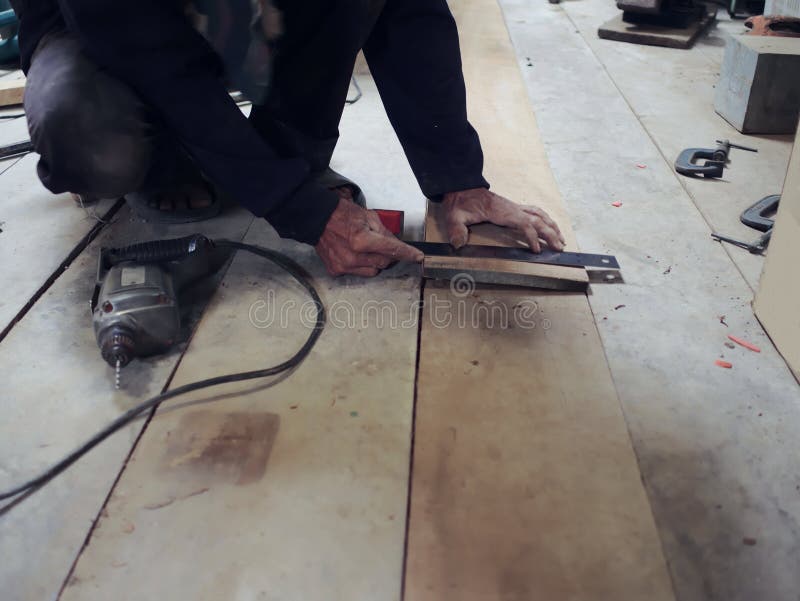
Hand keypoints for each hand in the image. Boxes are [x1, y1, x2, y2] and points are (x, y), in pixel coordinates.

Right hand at [316, 197, 423, 276]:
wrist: (317, 219)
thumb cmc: (342, 215)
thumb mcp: (369, 217)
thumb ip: (385, 234)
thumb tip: (397, 246)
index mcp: (362, 240)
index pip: (392, 250)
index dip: (407, 254)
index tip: (417, 257)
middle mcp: (353, 256)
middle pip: (384, 262)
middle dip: (389, 254)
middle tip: (383, 244)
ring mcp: (344, 266)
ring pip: (373, 271)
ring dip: (375, 261)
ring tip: (365, 248)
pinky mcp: (337, 270)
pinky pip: (358, 273)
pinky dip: (361, 264)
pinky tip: (353, 253)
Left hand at [443, 188, 565, 251]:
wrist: (461, 188)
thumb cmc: (460, 203)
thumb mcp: (454, 216)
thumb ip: (456, 230)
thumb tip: (458, 244)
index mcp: (501, 212)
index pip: (524, 223)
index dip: (532, 237)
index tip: (536, 250)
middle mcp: (512, 208)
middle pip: (538, 220)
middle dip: (551, 234)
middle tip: (560, 248)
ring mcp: (514, 207)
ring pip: (539, 215)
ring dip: (552, 227)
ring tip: (561, 240)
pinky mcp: (513, 208)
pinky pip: (535, 212)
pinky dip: (546, 220)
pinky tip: (550, 227)